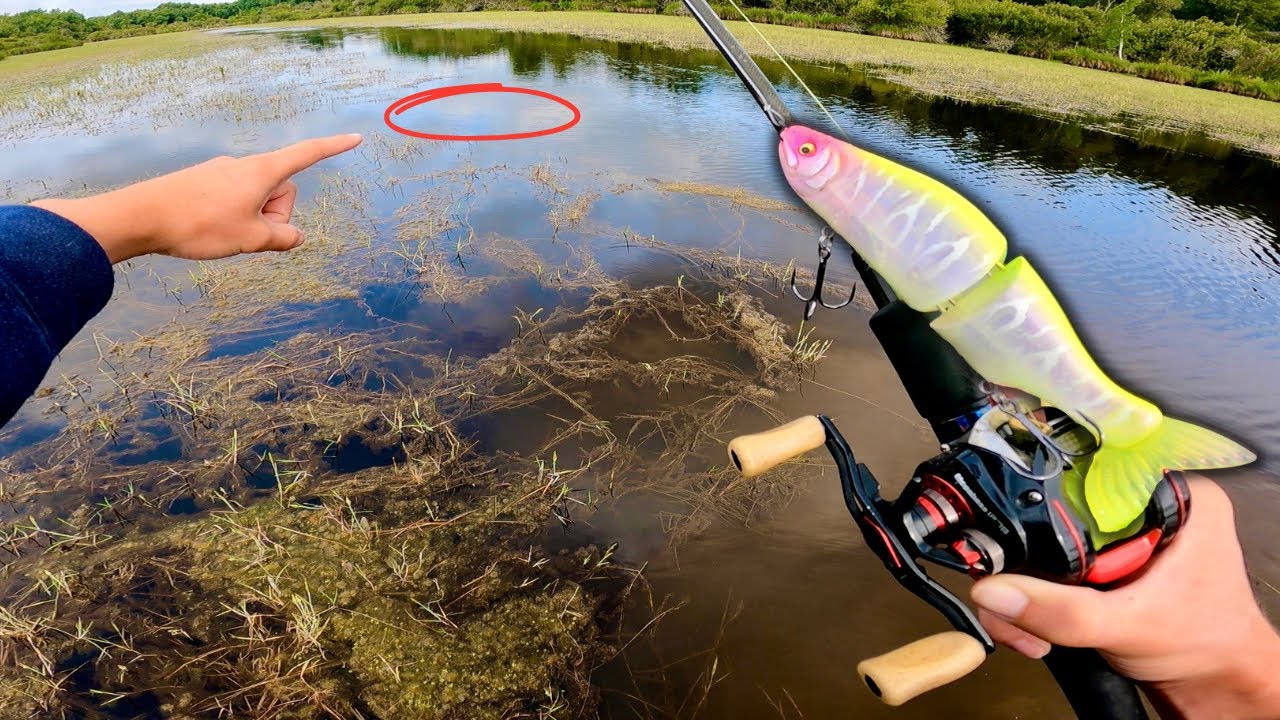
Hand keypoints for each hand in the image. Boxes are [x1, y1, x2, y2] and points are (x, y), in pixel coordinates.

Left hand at [31, 134, 362, 263]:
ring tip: (224, 235)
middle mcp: (243, 166)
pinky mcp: (204, 183)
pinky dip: (233, 218)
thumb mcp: (250, 239)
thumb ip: (282, 238)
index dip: (333, 148)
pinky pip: (235, 200)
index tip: (354, 139)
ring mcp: (222, 173)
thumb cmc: (199, 225)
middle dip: (276, 216)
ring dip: (253, 221)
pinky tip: (207, 230)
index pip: (306, 155)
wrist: (140, 216)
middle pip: (281, 191)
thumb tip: (295, 237)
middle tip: (250, 235)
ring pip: (257, 199)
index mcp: (261, 172)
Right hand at [970, 475, 1279, 718]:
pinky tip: (1039, 628)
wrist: (1214, 687)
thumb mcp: (1128, 625)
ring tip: (1031, 628)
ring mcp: (1130, 535)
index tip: (1017, 539)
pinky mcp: (1112, 561)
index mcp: (1179, 495)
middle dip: (1031, 558)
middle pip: (1064, 508)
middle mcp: (1153, 505)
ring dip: (1029, 585)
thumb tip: (991, 589)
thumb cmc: (1205, 647)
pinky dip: (1041, 594)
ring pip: (1054, 539)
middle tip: (1016, 596)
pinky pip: (1060, 562)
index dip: (1050, 500)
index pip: (1095, 474)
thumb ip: (1062, 611)